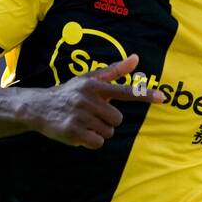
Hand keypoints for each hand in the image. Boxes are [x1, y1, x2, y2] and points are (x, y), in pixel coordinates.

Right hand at [31, 53, 163, 149]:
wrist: (39, 107)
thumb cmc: (70, 93)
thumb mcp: (90, 79)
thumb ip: (115, 71)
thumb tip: (136, 59)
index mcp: (94, 86)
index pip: (124, 91)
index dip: (144, 95)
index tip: (162, 97)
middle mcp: (87, 99)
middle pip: (117, 120)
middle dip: (107, 121)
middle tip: (91, 116)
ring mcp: (80, 116)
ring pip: (107, 132)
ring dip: (98, 132)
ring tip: (83, 123)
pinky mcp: (73, 131)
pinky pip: (97, 143)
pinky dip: (91, 142)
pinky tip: (79, 133)